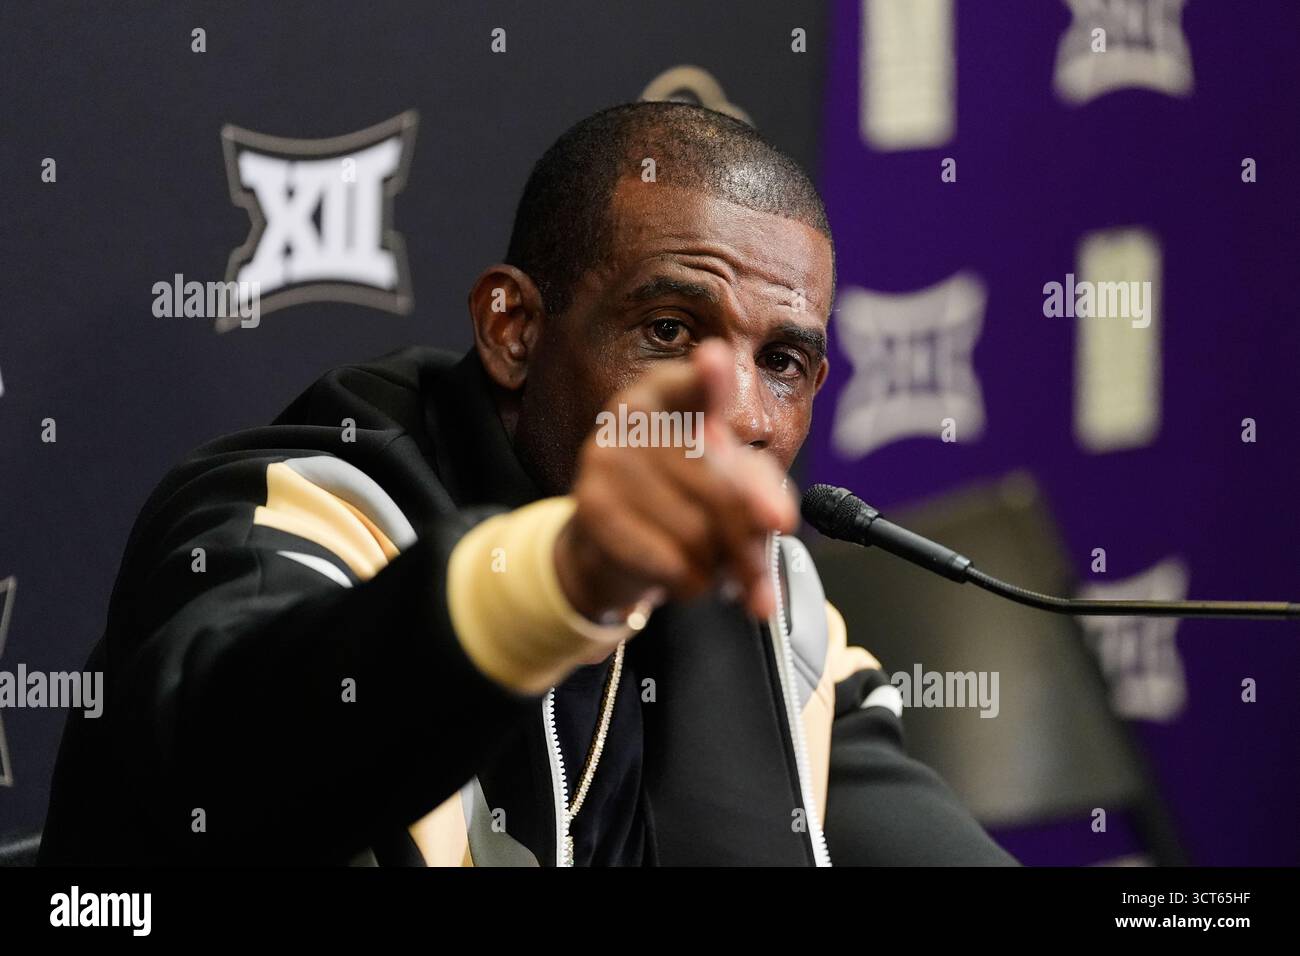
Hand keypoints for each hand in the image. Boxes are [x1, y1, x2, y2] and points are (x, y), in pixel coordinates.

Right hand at [555, 339, 797, 626]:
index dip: (707, 379)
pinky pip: (671, 561)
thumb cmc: (679, 497)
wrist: (608, 544)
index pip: (692, 386)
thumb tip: (778, 520)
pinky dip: (692, 581)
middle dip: (751, 533)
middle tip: (766, 559)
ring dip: (720, 563)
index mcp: (665, 390)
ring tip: (708, 558)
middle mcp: (628, 414)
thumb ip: (759, 490)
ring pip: (699, 532)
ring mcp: (603, 460)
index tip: (715, 358)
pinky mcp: (590, 510)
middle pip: (720, 484)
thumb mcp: (727, 478)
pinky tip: (682, 573)